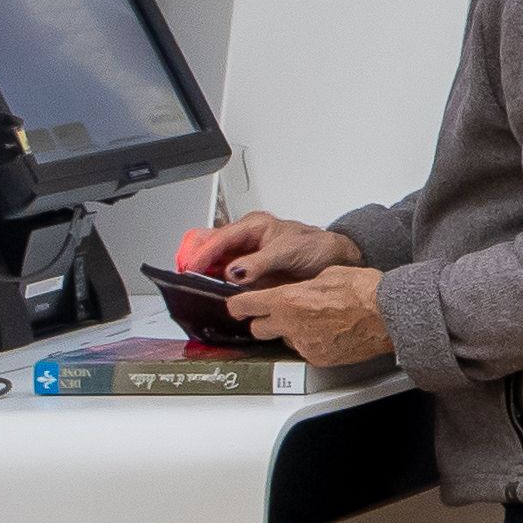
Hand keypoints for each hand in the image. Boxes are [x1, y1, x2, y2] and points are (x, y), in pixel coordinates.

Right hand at [180, 211, 348, 286]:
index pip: (218, 238)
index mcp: (253, 227)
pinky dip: (215, 286)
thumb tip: (233, 272)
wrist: (335, 260)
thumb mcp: (289, 252)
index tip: (191, 269)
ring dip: (202, 275)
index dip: (202, 254)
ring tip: (195, 288)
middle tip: (187, 277)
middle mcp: (244, 241)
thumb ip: (261, 262)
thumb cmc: (317, 247)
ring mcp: (244, 258)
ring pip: (211, 263)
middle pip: (206, 245)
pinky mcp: (248, 275)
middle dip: (193, 259)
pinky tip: (212, 295)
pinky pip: (224, 279)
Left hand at [232, 264, 391, 366]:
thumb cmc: (365, 292)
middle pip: (257, 327)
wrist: (390, 315)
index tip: (237, 304)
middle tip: (278, 313)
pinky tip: (329, 334)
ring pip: (284, 340)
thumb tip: (298, 289)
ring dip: (291, 332)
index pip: (243, 305)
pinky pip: (306, 351)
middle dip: (264, 320)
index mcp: (287, 299)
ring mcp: (304, 344)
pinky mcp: (319, 358)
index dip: (238, 304)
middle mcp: (290, 324)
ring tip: (314, 322)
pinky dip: (312, 343)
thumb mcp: (327, 275)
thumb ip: (303, 286)